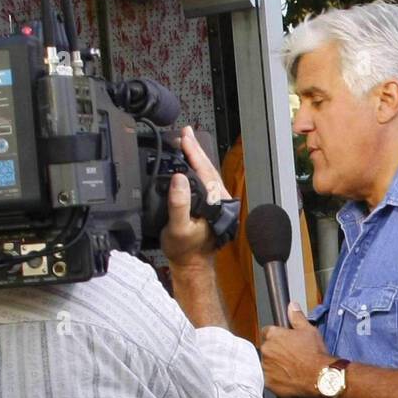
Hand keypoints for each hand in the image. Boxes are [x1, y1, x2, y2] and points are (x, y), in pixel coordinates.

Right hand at [160, 126, 231, 270]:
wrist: (192, 265)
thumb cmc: (185, 251)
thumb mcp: (178, 228)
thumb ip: (179, 204)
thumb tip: (179, 179)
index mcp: (214, 203)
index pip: (205, 171)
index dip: (194, 152)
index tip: (185, 137)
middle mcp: (219, 201)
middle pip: (207, 168)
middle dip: (196, 149)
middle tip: (185, 132)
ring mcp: (215, 203)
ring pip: (207, 173)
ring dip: (196, 156)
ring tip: (186, 140)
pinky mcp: (209, 205)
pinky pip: (203, 181)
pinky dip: (196, 168)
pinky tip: (189, 161)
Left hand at [260, 301, 329, 397]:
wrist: (320, 377)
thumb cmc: (315, 354)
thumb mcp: (309, 330)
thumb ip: (296, 317)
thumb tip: (292, 306)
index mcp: (273, 335)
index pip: (267, 332)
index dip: (276, 338)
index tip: (283, 343)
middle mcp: (267, 350)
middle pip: (266, 349)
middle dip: (275, 352)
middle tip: (290, 357)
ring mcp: (266, 367)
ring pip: (266, 365)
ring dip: (274, 366)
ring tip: (290, 369)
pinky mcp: (268, 383)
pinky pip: (268, 380)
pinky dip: (275, 380)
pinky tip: (287, 378)